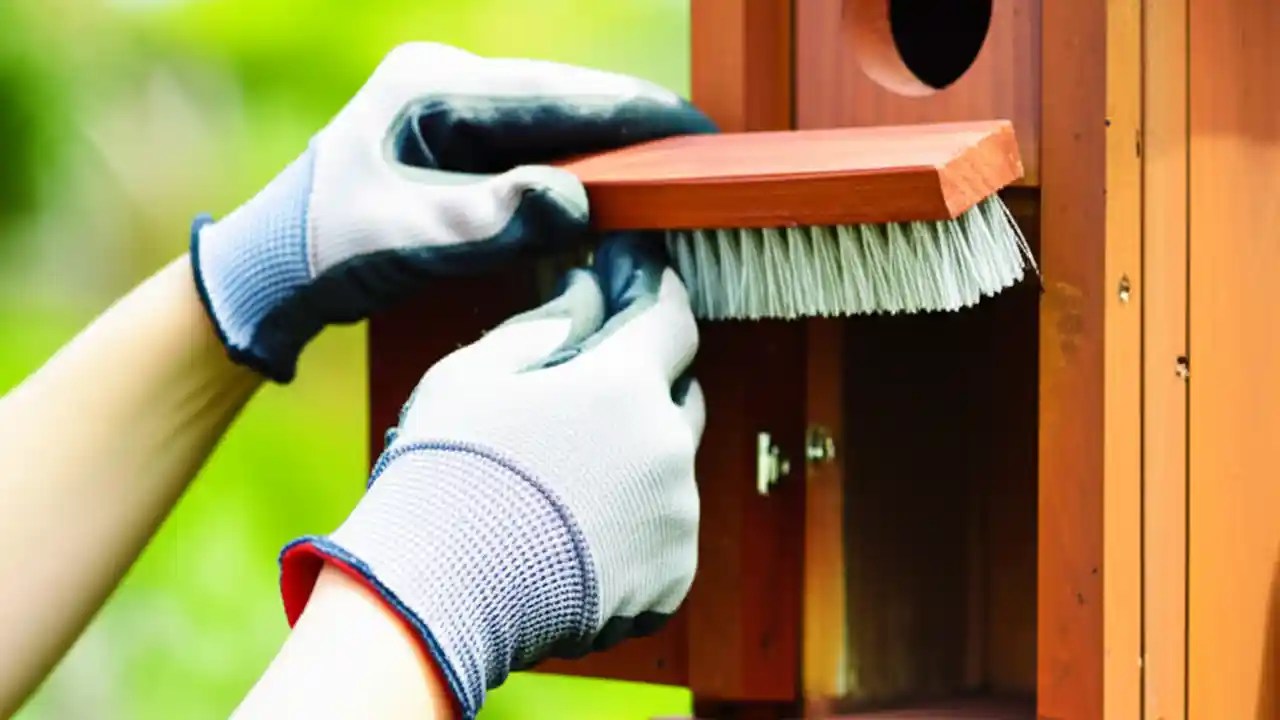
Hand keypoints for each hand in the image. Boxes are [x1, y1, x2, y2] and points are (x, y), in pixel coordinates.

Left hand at [191, 42, 713, 380]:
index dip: (631, 115)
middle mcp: (447, 84)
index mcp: (431, 87)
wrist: (271, 269)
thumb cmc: (323, 251)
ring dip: (609, 148)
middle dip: (632, 127)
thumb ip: (483, 220)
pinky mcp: (458, 143)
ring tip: (672, 172)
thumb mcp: (398, 238)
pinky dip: (577, 167)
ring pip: (555, 123)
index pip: (555, 95)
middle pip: (565, 100)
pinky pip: (535, 148)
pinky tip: (612, 193)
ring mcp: (452, 111)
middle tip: (703, 156)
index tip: (694, 133)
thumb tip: (573, 202)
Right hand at [278, 236, 703, 718]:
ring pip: (669, 470)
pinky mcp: (671, 578)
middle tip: (581, 400)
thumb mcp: (475, 374)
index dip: (656, 298)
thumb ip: (545, 324)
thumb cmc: (448, 474)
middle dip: (641, 388)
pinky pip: (665, 534)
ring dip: (634, 463)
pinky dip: (634, 528)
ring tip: (560, 488)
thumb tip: (587, 293)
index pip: (670, 320)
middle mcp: (667, 449)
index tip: (641, 287)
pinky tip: (573, 536)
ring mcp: (676, 520)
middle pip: (677, 397)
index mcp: (625, 386)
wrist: (438, 597)